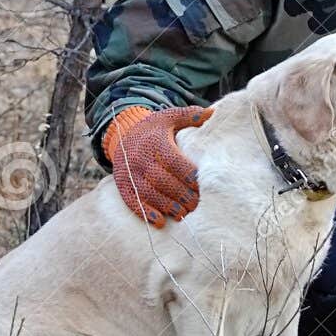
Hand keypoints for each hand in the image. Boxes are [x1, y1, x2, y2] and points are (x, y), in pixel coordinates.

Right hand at [102, 104, 213, 226]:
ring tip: (183, 214)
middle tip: (197, 205)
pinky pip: (132, 201)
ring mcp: (130, 172)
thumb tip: (213, 113)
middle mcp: (140, 157)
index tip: (202, 185)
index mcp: (155, 142)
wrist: (122, 133)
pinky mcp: (123, 184)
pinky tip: (160, 221)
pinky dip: (146, 212)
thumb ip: (189, 116)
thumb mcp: (169, 117)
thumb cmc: (153, 128)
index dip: (188, 175)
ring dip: (167, 206)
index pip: (173, 161)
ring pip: (149, 193)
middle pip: (162, 180)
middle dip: (181, 194)